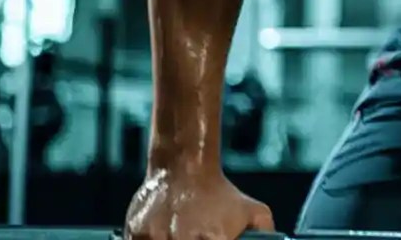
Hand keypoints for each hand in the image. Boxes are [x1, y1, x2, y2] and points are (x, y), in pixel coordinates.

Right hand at [125, 164, 274, 239]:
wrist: (185, 167)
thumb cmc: (220, 194)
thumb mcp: (254, 212)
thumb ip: (264, 235)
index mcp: (217, 239)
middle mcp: (185, 239)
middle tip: (195, 237)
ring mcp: (158, 237)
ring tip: (179, 235)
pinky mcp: (136, 234)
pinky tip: (164, 236)